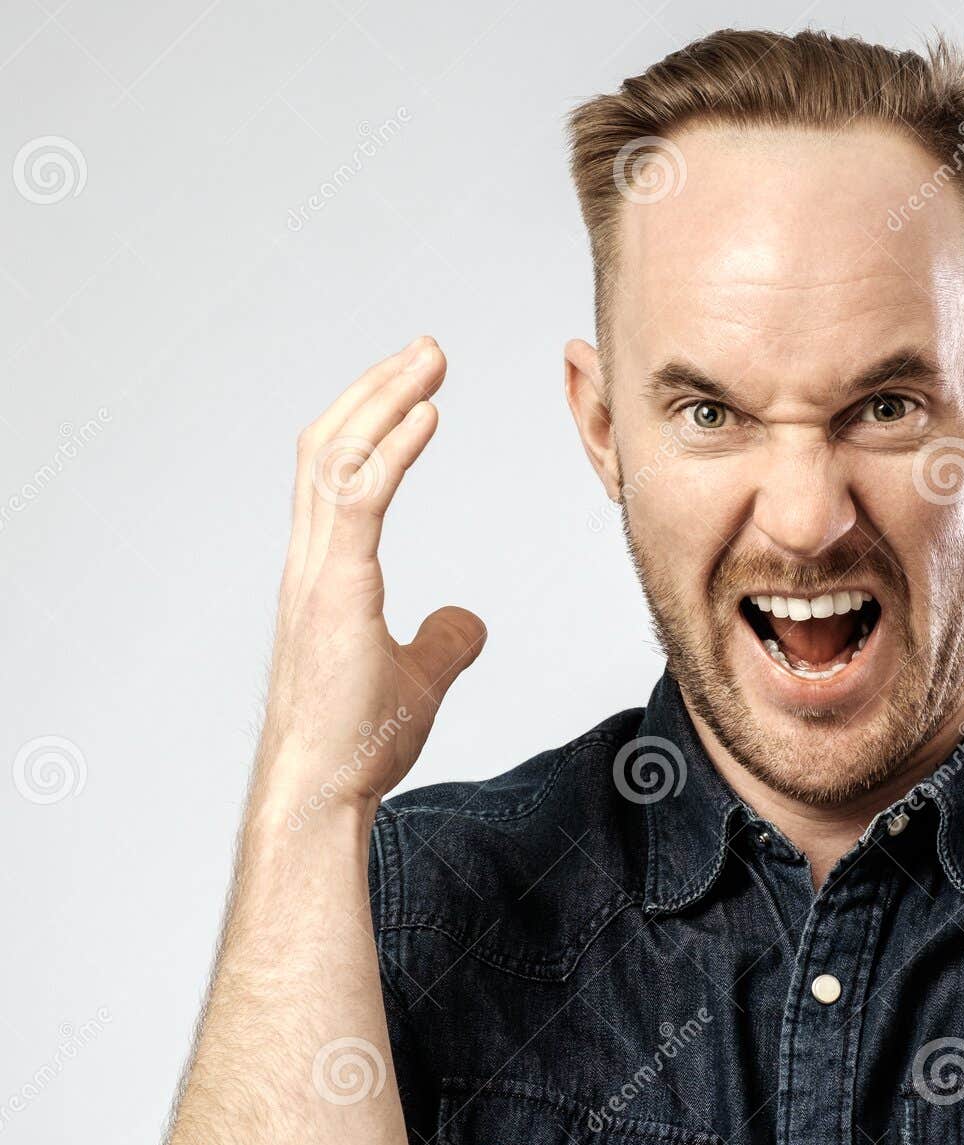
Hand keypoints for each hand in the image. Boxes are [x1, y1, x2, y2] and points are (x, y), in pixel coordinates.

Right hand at [253, 337, 485, 826]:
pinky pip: (359, 500)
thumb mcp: (419, 678)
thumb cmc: (358, 743)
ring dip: (384, 400)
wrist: (322, 792)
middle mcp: (310, 562)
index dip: (372, 422)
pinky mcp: (333, 593)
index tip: (416, 386)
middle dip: (377, 390)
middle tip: (425, 349)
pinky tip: (427, 416)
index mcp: (324, 573)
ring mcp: (316, 575)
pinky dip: (392, 451)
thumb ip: (443, 641)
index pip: (338, 473)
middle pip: (330, 446)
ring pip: (337, 458)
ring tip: (427, 358)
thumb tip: (469, 621)